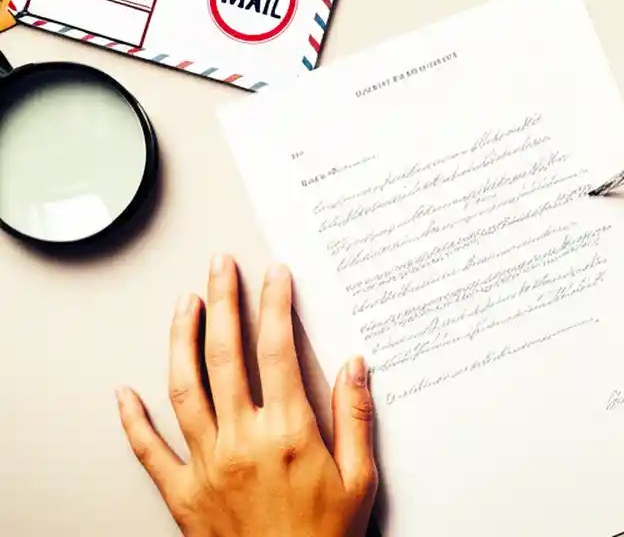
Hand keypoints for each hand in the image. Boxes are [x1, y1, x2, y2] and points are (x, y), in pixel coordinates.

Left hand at [115, 256, 377, 536]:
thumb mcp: (361, 478)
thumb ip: (356, 417)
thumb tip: (356, 365)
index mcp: (289, 433)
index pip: (277, 351)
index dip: (275, 305)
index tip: (275, 276)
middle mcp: (242, 441)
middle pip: (226, 356)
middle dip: (224, 302)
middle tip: (222, 267)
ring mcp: (206, 465)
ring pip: (184, 388)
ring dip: (181, 340)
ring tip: (185, 304)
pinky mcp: (182, 493)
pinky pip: (148, 450)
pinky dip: (133, 419)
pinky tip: (125, 392)